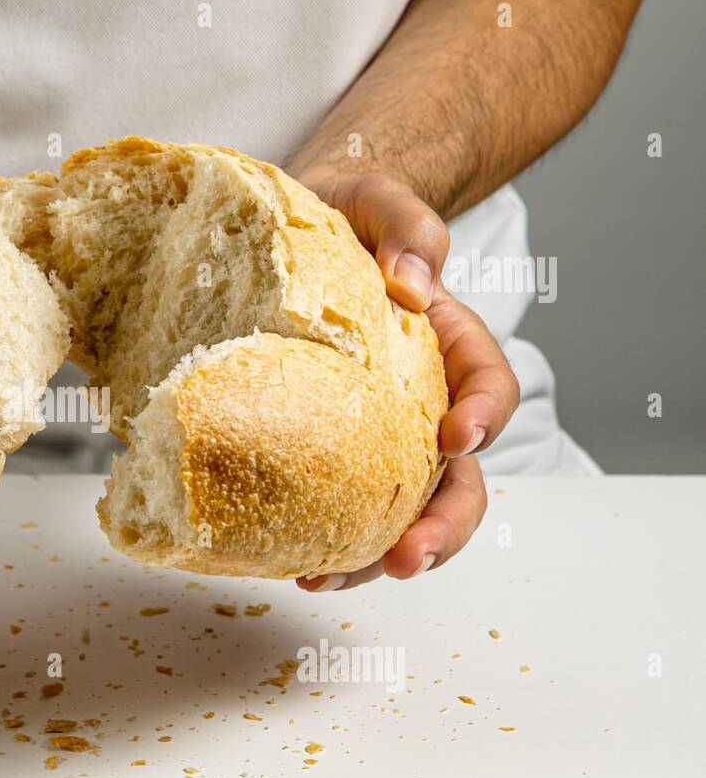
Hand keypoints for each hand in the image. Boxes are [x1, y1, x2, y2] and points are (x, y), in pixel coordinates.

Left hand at [291, 172, 519, 590]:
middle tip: (406, 558)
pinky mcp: (323, 450)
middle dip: (441, 526)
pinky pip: (336, 504)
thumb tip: (410, 283)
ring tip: (329, 578)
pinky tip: (289, 562)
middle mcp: (419, 399)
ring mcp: (372, 433)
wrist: (289, 228)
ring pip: (399, 509)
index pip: (488, 384)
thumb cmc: (344, 212)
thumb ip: (408, 227)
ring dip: (374, 555)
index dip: (485, 416)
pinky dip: (322, 539)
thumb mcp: (377, 198)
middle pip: (458, 477)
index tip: (456, 437)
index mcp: (444, 342)